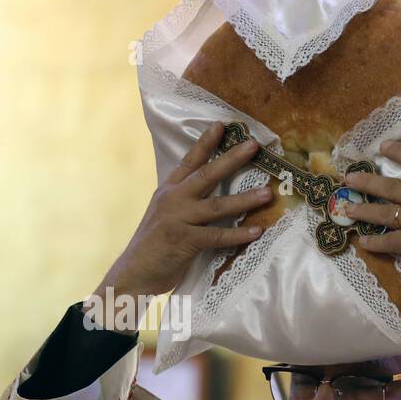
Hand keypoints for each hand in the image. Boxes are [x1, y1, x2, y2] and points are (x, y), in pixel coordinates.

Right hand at [90, 122, 271, 326]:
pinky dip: (238, 234)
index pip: (188, 162)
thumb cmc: (152, 248)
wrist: (133, 274)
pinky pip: (217, 236)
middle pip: (206, 174)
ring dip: (245, 199)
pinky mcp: (184, 240)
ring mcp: (178, 219)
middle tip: (253, 145)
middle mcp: (173, 200)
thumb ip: (182, 203)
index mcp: (168, 192)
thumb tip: (206, 194)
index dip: (205, 143)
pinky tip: (256, 231)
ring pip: (217, 205)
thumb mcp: (164, 216)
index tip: (222, 125)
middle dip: (232, 158)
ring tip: (268, 193)